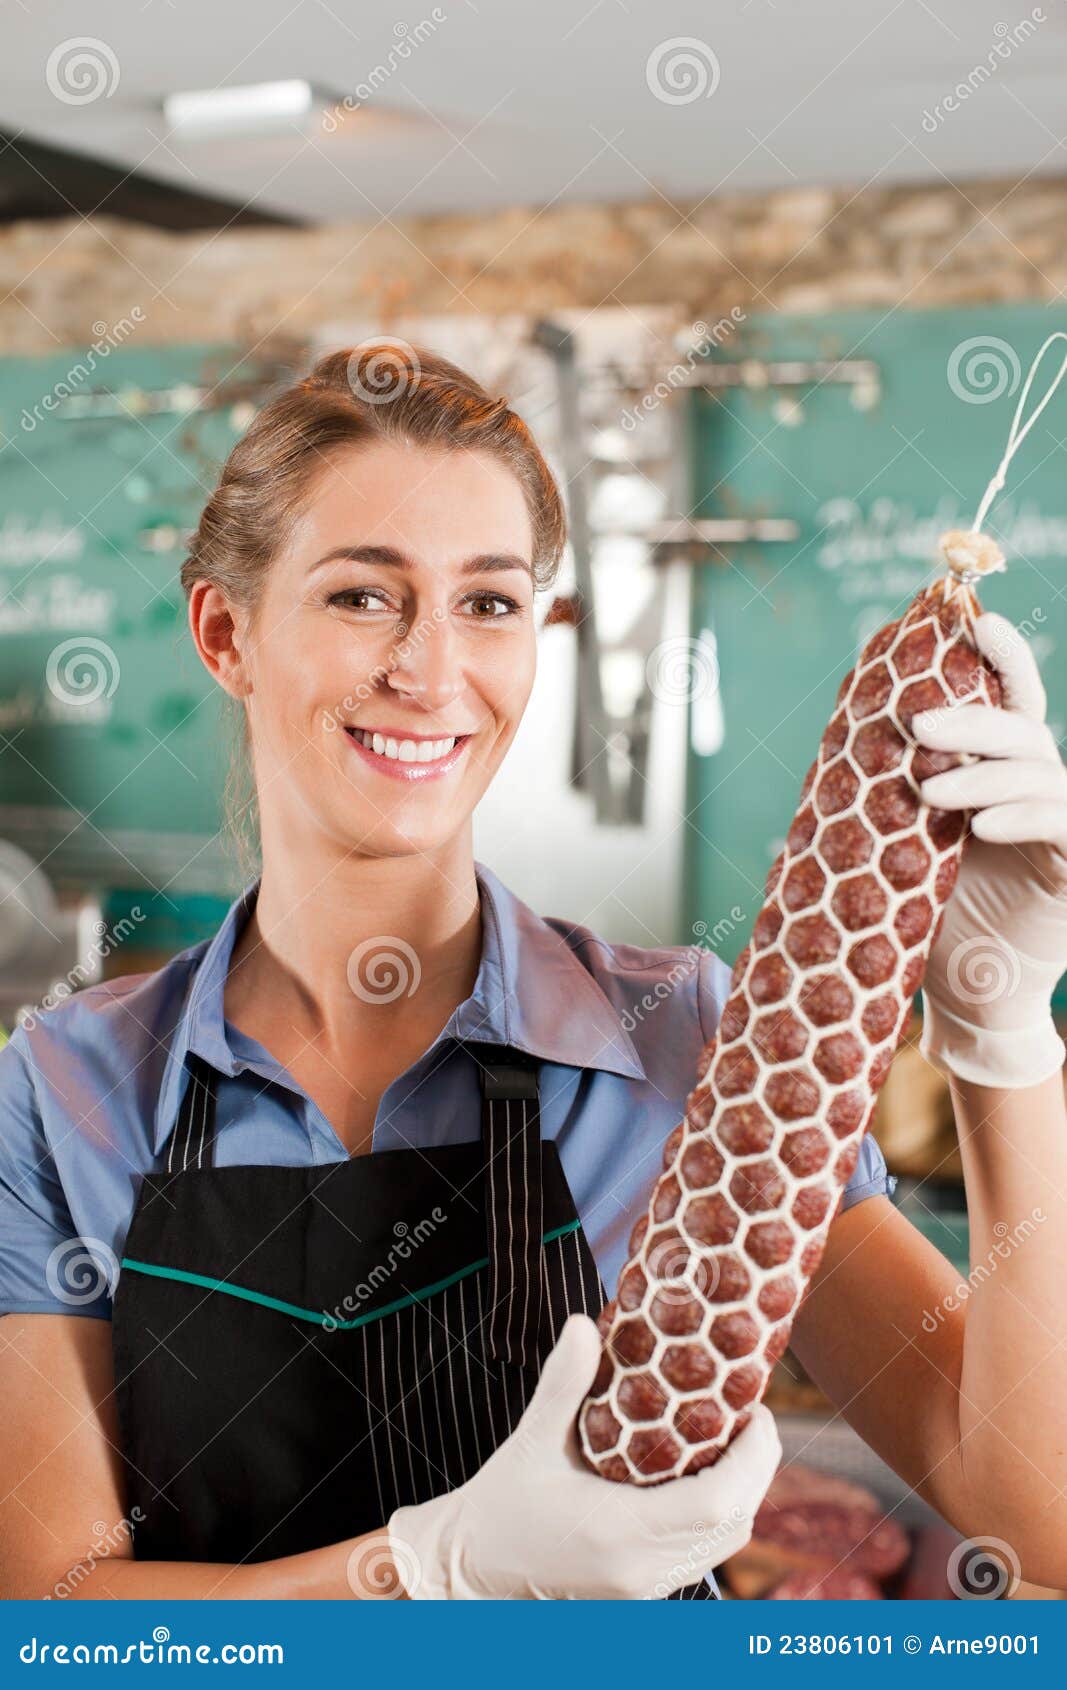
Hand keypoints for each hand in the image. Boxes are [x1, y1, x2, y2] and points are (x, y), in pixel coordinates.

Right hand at [387, 1313, 781, 1599]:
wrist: (471, 1569)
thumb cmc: (500, 1505)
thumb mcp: (531, 1440)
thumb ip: (563, 1383)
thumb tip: (584, 1325)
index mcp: (620, 1533)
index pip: (717, 1503)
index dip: (751, 1458)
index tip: (755, 1411)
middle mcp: (643, 1569)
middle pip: (734, 1523)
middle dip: (756, 1468)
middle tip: (751, 1414)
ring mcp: (646, 1586)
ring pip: (724, 1543)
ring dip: (742, 1492)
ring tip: (734, 1438)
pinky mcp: (643, 1591)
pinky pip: (702, 1553)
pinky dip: (717, 1514)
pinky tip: (704, 1474)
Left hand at [913, 610, 1066, 1088]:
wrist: (967, 997)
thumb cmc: (929, 919)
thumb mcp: (904, 844)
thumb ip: (896, 790)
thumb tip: (847, 728)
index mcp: (998, 772)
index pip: (1008, 701)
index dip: (999, 656)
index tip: (971, 619)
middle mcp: (1037, 788)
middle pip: (1020, 729)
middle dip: (972, 718)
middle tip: (917, 726)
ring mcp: (1063, 823)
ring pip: (1039, 770)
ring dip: (983, 772)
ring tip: (930, 789)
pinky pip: (1063, 820)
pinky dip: (1023, 815)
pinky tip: (984, 825)